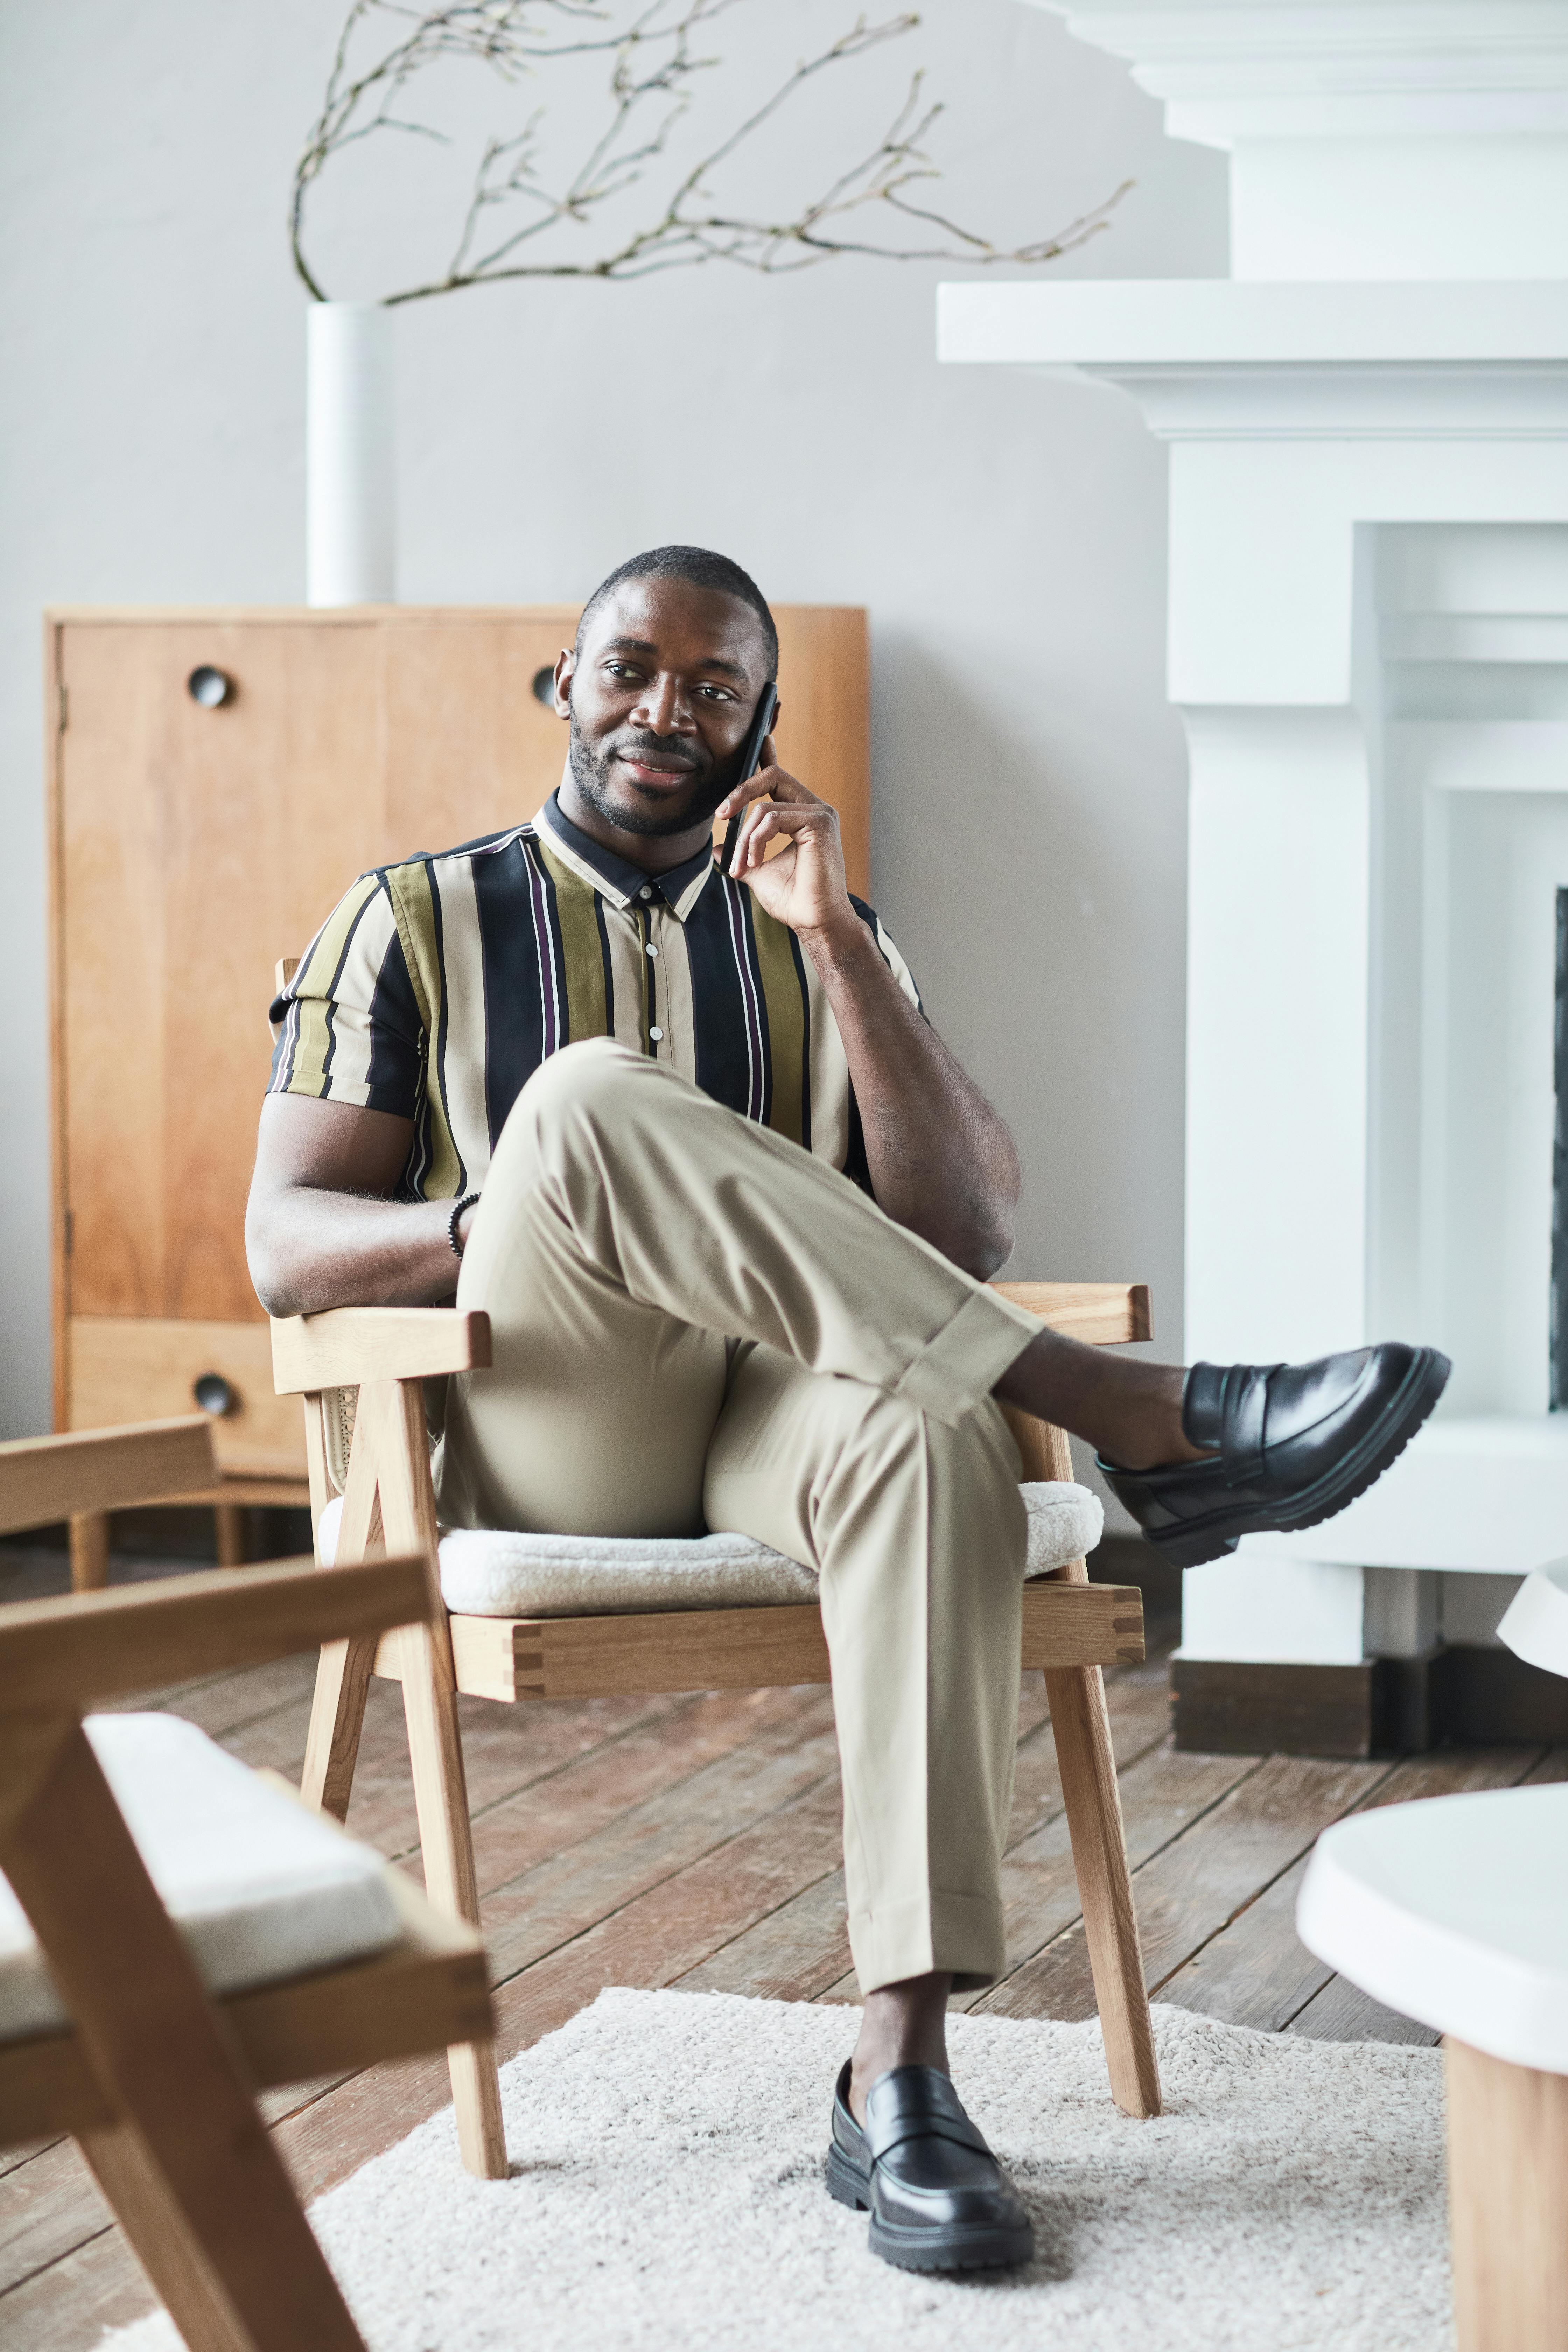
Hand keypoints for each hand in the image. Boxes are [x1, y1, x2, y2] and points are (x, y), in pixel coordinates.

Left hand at [715, 746, 856, 945]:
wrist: (815, 922)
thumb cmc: (793, 900)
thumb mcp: (757, 871)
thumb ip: (741, 854)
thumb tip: (717, 849)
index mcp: (803, 815)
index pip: (780, 778)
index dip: (766, 757)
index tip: (757, 740)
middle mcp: (815, 809)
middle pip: (773, 776)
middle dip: (741, 791)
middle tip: (721, 814)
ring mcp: (820, 814)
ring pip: (765, 807)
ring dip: (744, 838)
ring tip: (740, 866)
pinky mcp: (820, 823)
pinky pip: (773, 818)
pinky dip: (755, 840)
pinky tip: (753, 862)